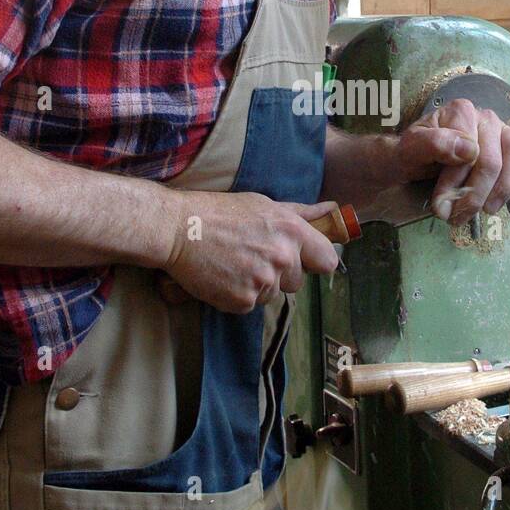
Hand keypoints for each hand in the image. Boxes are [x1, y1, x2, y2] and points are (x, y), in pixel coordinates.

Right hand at [162, 192, 339, 311]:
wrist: (179, 229)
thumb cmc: (219, 212)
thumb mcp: (263, 204)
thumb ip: (300, 213)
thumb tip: (330, 210)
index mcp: (292, 232)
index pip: (327, 261)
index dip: (316, 262)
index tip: (305, 262)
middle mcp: (283, 258)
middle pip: (297, 282)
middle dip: (280, 274)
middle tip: (253, 256)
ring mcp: (263, 282)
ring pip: (272, 294)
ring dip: (257, 284)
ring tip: (233, 263)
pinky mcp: (243, 301)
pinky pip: (250, 304)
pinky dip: (237, 294)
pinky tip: (223, 276)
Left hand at [396, 99, 509, 225]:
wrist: (410, 160)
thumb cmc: (411, 155)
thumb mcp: (409, 151)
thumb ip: (433, 145)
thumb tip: (469, 149)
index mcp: (460, 112)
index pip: (470, 154)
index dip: (457, 184)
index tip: (441, 206)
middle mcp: (483, 117)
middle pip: (491, 161)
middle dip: (474, 195)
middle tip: (455, 217)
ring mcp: (498, 128)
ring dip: (501, 190)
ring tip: (485, 211)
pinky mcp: (507, 141)